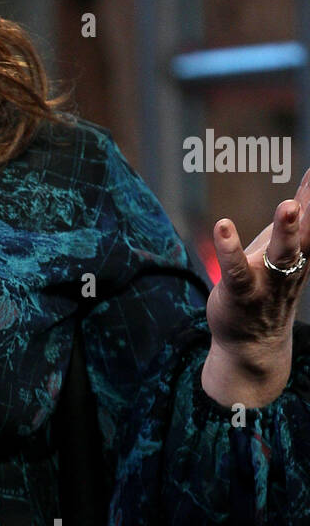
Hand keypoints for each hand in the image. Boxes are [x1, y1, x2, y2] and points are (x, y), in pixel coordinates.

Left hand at [201, 165, 309, 407]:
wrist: (252, 344)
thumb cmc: (269, 286)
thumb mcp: (286, 249)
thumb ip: (300, 217)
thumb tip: (309, 181)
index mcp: (303, 253)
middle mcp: (290, 266)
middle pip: (307, 237)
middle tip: (308, 196)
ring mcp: (267, 281)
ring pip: (281, 255)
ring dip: (287, 231)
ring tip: (288, 206)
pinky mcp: (240, 292)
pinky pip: (236, 271)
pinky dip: (229, 249)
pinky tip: (223, 226)